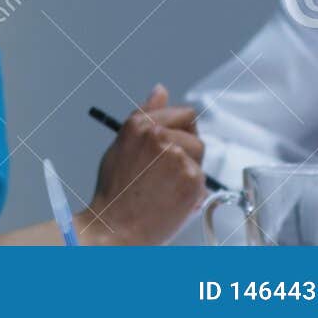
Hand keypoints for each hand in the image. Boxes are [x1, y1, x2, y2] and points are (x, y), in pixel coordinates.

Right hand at [79, 85, 205, 245]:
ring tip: (165, 187)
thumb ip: (145, 114)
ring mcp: (177, 156)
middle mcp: (158, 135)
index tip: (177, 145)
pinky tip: (170, 200)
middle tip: (167, 174)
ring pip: (199, 158)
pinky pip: (202, 181)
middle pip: (196, 135)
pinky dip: (191, 192)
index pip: (183, 114)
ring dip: (190, 171)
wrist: (115, 227)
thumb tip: (161, 90)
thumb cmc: (115, 191)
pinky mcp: (191, 179)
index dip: (183, 131)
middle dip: (188, 153)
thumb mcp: (123, 143)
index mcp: (140, 124)